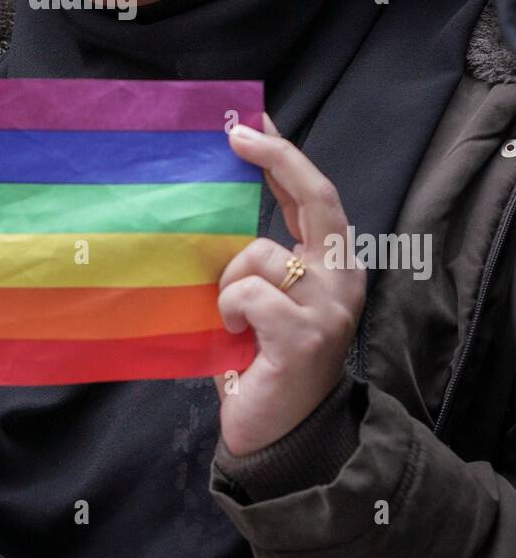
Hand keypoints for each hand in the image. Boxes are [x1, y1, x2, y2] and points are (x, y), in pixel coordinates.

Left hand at [213, 113, 366, 455]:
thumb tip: (216, 198)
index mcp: (332, 265)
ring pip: (258, 254)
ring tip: (231, 320)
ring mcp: (329, 307)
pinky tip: (235, 340)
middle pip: (317, 197)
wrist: (280, 437)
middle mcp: (342, 278)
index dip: (283, 152)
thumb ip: (254, 255)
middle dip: (277, 156)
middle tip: (235, 133)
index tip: (246, 120)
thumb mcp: (262, 297)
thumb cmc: (259, 360)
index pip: (314, 195)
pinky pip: (246, 294)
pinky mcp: (305, 335)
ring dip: (227, 281)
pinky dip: (228, 310)